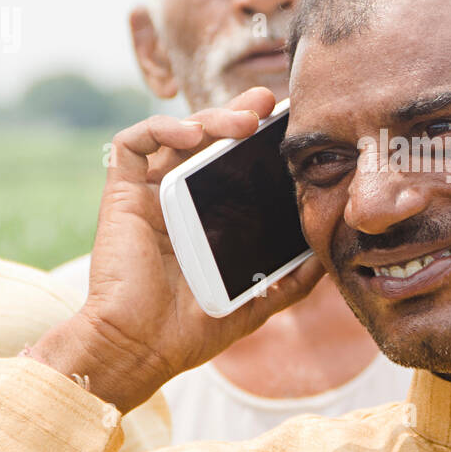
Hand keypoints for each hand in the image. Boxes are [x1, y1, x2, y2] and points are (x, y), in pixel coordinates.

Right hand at [32, 87, 323, 412]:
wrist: (141, 348)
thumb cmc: (192, 329)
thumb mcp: (259, 301)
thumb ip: (293, 279)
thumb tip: (329, 257)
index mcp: (207, 217)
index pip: (233, 165)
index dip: (256, 141)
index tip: (288, 127)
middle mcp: (177, 199)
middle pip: (208, 140)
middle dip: (237, 114)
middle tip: (267, 102)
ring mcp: (149, 194)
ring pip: (176, 133)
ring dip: (210, 118)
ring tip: (243, 122)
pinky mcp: (121, 194)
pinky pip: (132, 144)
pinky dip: (160, 128)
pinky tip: (191, 134)